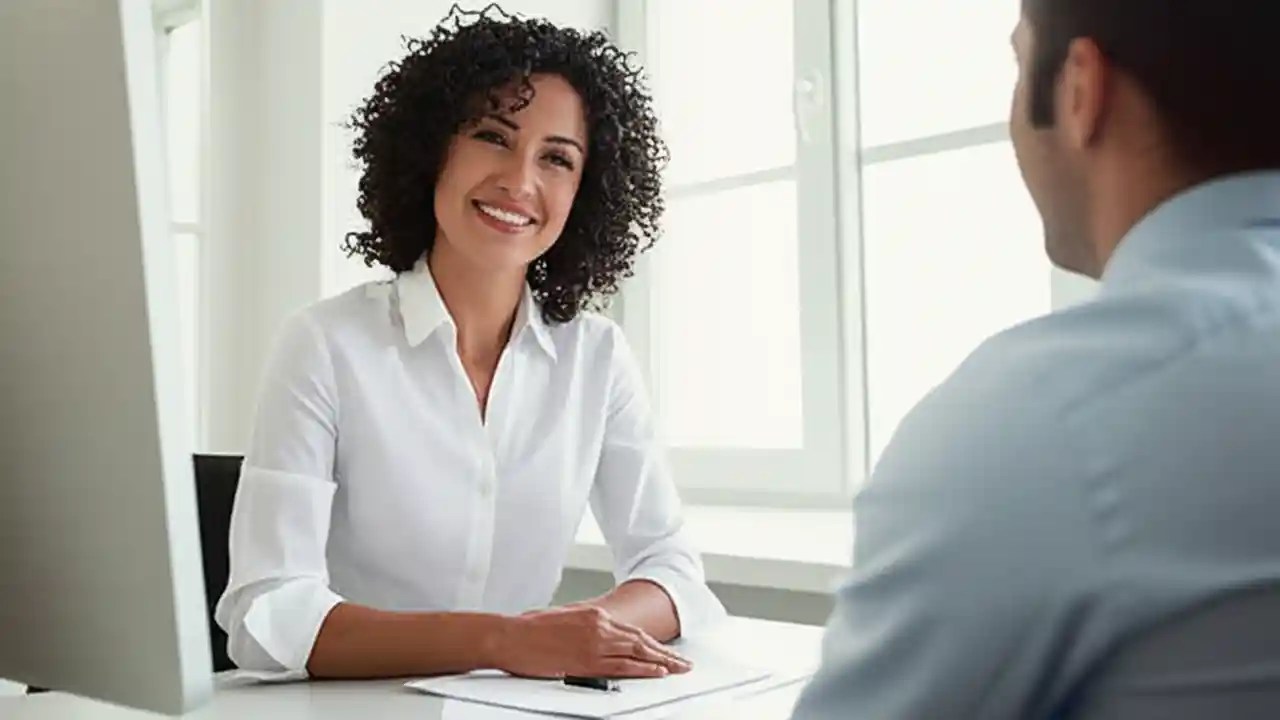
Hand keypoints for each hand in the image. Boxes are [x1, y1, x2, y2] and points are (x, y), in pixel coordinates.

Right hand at [489, 605, 691, 678]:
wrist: (511, 636)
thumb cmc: (530, 629)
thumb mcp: (564, 618)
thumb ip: (585, 625)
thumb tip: (597, 633)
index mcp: (594, 615)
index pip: (631, 631)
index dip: (652, 643)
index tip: (666, 650)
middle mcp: (600, 626)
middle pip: (641, 642)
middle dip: (665, 653)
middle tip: (683, 662)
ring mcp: (595, 644)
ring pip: (637, 653)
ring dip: (662, 661)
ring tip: (678, 668)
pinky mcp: (587, 661)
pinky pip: (622, 667)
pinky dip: (643, 669)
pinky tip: (657, 672)